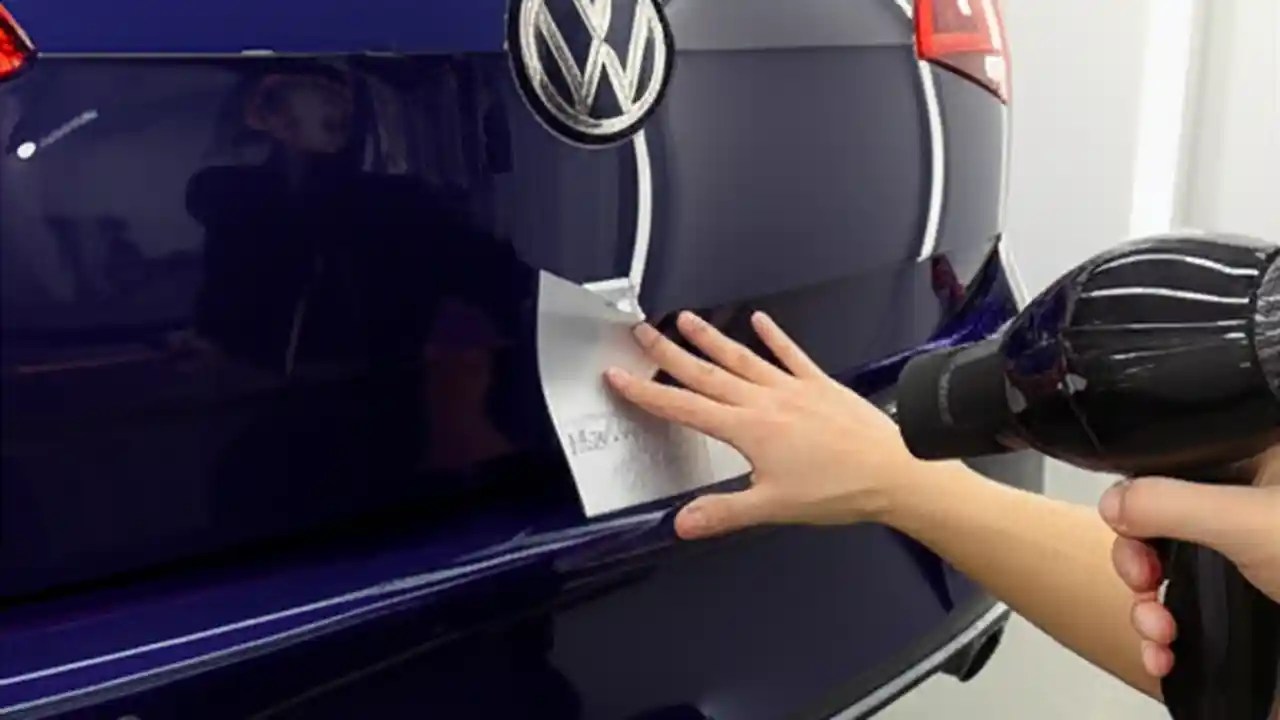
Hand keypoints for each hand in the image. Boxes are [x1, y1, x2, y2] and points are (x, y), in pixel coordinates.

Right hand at [604, 311, 940, 539]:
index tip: (621, 376)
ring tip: (685, 318)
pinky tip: (761, 321)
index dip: (648, 393)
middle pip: (706, 374)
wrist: (895, 471)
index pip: (685, 408)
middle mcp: (766, 401)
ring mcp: (793, 389)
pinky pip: (791, 355)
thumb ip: (723, 512)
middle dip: (669, 352)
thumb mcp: (773, 507)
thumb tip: (682, 523)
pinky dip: (775, 337)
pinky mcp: (820, 385)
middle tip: (642, 331)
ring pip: (742, 358)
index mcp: (748, 430)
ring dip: (711, 339)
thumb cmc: (839, 490)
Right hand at [1100, 447, 1279, 677]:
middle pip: (1162, 522)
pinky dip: (1170, 634)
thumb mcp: (1246, 523)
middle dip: (1141, 568)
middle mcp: (1251, 498)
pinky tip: (1163, 656)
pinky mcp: (1254, 593)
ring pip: (1174, 569)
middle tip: (1143, 591)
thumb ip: (1168, 504)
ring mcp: (1252, 550)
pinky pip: (1193, 605)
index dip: (1139, 503)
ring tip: (1158, 640)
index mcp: (1257, 457)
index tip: (1133, 541)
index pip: (1171, 464)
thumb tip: (1109, 502)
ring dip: (1149, 610)